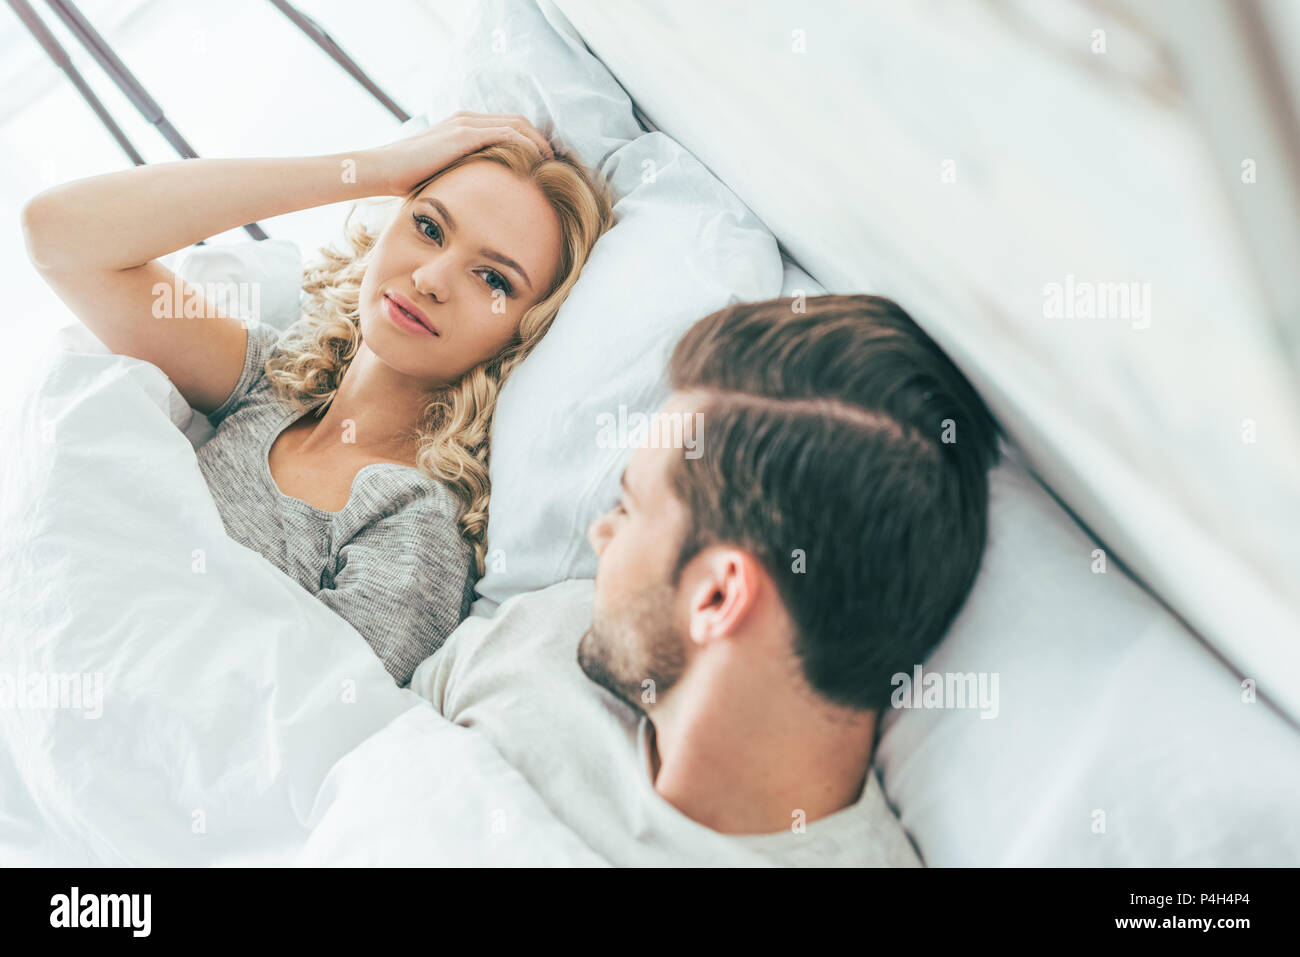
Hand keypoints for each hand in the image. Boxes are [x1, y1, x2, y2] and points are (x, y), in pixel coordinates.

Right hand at [362, 110, 553, 194]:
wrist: (381, 169)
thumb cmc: (405, 179)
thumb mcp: (442, 175)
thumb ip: (462, 177)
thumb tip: (479, 199)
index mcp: (463, 126)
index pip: (507, 126)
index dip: (531, 142)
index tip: (547, 162)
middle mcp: (468, 119)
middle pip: (519, 122)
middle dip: (542, 140)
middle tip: (561, 163)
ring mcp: (466, 124)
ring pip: (518, 126)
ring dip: (541, 143)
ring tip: (557, 165)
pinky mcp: (464, 135)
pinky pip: (507, 135)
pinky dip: (527, 146)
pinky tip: (540, 164)